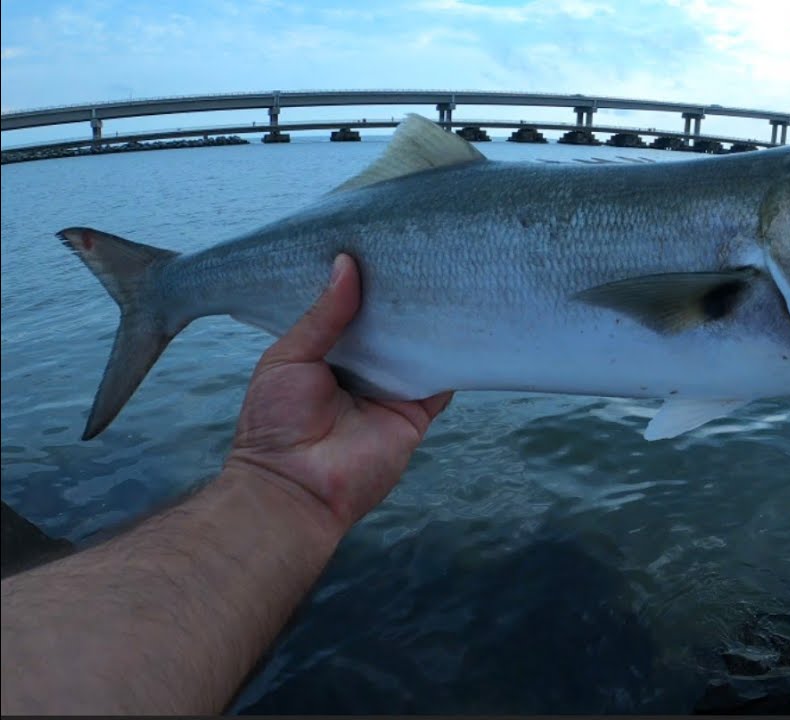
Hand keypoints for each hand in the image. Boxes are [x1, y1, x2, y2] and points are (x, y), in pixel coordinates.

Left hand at [225, 254, 451, 534]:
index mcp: (328, 352)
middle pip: (391, 325)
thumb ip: (322, 314)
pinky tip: (465, 324)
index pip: (354, 309)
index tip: (382, 244)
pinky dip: (454, 357)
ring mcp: (391, 389)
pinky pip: (442, 381)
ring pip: (419, 347)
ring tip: (448, 277)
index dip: (366, 281)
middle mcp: (363, 367)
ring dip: (431, 321)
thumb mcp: (290, 357)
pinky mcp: (416, 412)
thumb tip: (346, 262)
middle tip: (422, 253)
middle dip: (403, 296)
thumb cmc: (276, 422)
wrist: (295, 487)